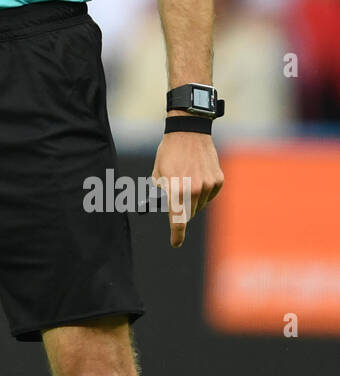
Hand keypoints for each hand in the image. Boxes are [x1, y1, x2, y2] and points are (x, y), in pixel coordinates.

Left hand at [152, 130, 223, 248]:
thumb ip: (162, 192)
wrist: (188, 132)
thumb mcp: (158, 173)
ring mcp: (208, 185)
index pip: (178, 221)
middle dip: (181, 211)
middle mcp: (194, 190)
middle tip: (176, 200)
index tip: (175, 242)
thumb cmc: (169, 153)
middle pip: (189, 214)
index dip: (176, 235)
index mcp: (176, 190)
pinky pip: (209, 195)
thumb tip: (166, 208)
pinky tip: (197, 177)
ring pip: (199, 205)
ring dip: (192, 201)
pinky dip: (203, 192)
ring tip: (186, 182)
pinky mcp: (217, 180)